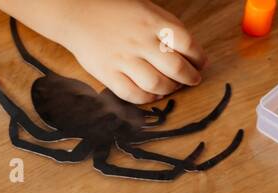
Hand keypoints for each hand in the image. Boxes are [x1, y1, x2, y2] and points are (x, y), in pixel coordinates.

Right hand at [36, 0, 207, 103]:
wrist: (76, 12)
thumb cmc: (113, 9)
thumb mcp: (145, 8)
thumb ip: (164, 28)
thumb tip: (186, 52)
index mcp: (153, 21)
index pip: (187, 44)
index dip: (198, 58)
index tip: (200, 64)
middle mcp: (141, 41)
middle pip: (176, 68)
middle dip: (190, 78)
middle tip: (192, 80)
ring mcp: (124, 59)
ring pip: (157, 84)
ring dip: (170, 89)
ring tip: (172, 87)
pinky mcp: (108, 74)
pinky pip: (133, 95)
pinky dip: (147, 98)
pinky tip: (152, 94)